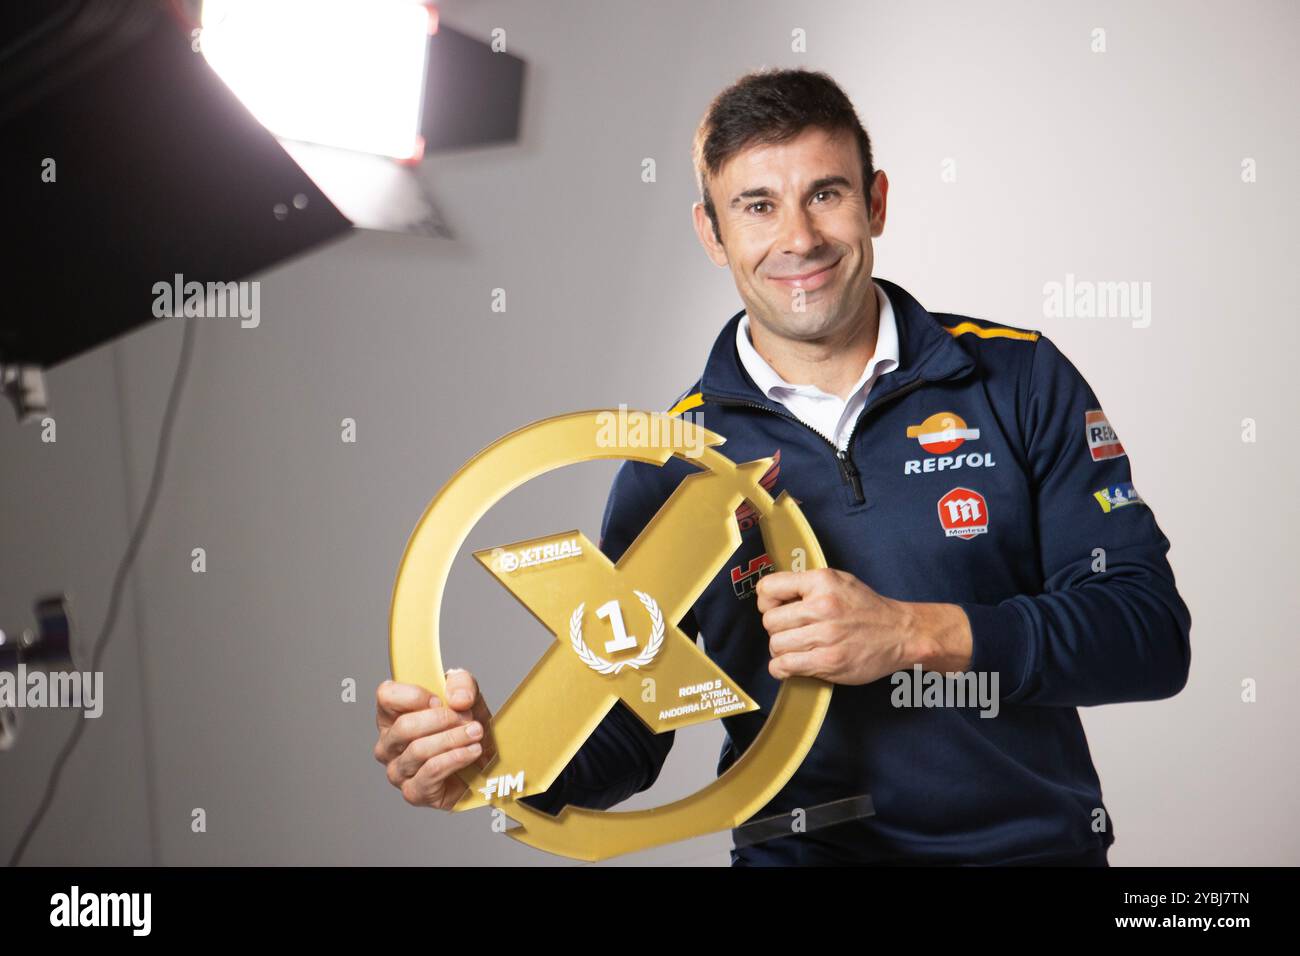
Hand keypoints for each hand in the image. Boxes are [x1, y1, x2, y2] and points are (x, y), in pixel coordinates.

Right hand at [373, 669, 495, 808]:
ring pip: (418, 750)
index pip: (386, 696)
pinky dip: (456, 758)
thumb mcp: (467, 695)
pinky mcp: (414, 792)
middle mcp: (389, 744)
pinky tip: (472, 751)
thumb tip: (458, 699)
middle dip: (441, 719)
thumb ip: (462, 685)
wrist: (481, 758)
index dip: (414, 695)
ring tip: (475, 734)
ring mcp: (398, 771)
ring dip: (453, 739)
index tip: (439, 700)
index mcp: (392, 715)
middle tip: (467, 718)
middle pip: (404, 726)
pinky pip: (431, 772)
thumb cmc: (464, 726)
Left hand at [756, 568, 972, 683]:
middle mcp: (822, 607)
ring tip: (796, 648)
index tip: (775, 608)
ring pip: (775, 645)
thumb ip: (806, 585)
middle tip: (790, 631)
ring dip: (780, 649)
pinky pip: (784, 666)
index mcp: (821, 581)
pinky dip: (781, 668)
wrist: (900, 633)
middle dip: (776, 628)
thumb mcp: (838, 581)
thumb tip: (769, 596)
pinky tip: (791, 664)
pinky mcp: (828, 662)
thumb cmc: (867, 608)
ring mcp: (825, 636)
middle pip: (770, 621)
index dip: (767, 601)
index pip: (768, 588)